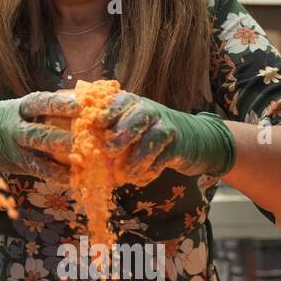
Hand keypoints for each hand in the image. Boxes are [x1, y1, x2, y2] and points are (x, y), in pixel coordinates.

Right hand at [0, 96, 73, 183]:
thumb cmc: (7, 117)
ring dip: (59, 163)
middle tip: (79, 139)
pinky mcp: (17, 165)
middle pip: (36, 134)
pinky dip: (55, 176)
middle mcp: (14, 129)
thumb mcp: (20, 107)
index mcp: (19, 109)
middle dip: (58, 138)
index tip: (79, 105)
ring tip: (80, 163)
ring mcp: (14, 150)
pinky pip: (37, 172)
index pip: (39, 104)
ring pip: (36, 159)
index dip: (58, 104)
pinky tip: (73, 178)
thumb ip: (45, 107)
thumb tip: (82, 97)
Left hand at [98, 92, 235, 182]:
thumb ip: (109, 132)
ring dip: (137, 158)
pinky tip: (140, 179)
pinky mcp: (180, 146)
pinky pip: (165, 157)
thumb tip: (83, 148)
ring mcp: (168, 126)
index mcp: (133, 104)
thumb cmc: (150, 134)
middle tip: (109, 151)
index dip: (108, 110)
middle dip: (122, 133)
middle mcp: (151, 110)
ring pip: (154, 136)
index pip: (120, 100)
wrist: (197, 139)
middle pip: (139, 114)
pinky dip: (151, 170)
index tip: (95, 124)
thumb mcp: (130, 127)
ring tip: (125, 174)